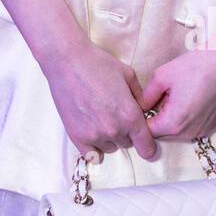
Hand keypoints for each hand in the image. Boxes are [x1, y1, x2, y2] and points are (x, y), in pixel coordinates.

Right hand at [41, 28, 157, 161]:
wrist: (67, 61)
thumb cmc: (98, 63)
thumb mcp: (128, 75)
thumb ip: (140, 97)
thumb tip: (144, 111)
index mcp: (130, 116)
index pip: (147, 147)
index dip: (148, 145)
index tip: (144, 141)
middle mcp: (114, 130)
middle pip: (127, 144)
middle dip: (126, 132)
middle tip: (115, 114)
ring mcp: (94, 135)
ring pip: (110, 147)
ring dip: (109, 138)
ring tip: (100, 117)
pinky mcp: (76, 136)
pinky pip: (91, 154)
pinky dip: (94, 146)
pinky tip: (92, 131)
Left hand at [141, 44, 215, 140]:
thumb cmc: (195, 66)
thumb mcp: (161, 76)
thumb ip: (145, 97)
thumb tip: (139, 107)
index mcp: (174, 123)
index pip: (148, 132)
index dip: (140, 119)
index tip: (140, 106)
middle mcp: (190, 133)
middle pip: (162, 134)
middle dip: (155, 119)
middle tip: (156, 97)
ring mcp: (203, 130)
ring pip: (177, 132)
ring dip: (170, 119)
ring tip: (172, 96)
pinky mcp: (213, 125)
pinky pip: (191, 127)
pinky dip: (185, 118)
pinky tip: (187, 99)